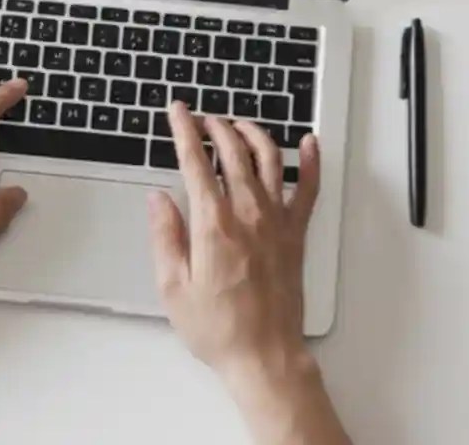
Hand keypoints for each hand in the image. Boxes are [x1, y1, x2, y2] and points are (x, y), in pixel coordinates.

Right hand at [147, 102, 319, 377]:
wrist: (265, 355)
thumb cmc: (219, 329)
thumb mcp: (173, 287)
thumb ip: (165, 236)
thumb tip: (157, 199)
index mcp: (213, 225)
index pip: (195, 162)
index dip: (184, 131)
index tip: (178, 112)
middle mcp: (248, 214)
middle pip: (233, 152)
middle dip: (215, 127)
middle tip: (202, 118)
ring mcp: (277, 222)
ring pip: (270, 160)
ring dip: (253, 134)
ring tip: (239, 124)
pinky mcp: (296, 235)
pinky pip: (310, 189)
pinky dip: (311, 162)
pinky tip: (309, 143)